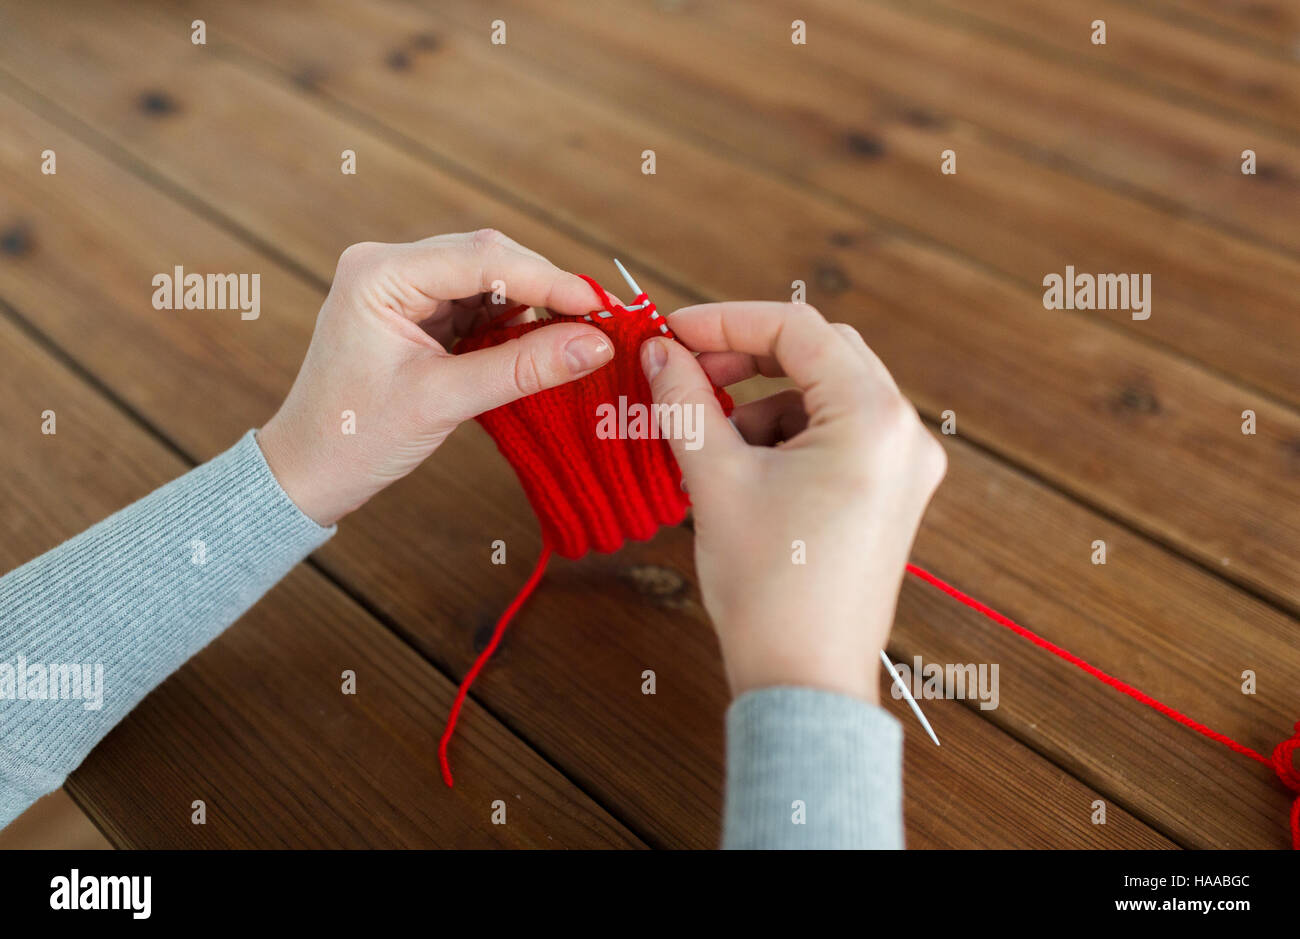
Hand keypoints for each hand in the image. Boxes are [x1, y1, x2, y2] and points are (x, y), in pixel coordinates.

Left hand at [258, 230, 613, 525]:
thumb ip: (522, 368)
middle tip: (599, 324)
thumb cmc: (355, 437)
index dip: (548, 280)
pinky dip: (513, 325)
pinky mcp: (417, 312)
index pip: (482, 258)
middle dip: (546, 290)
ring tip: (575, 340)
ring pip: (491, 280)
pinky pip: (479, 304)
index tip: (600, 306)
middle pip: (490, 258)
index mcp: (380, 273)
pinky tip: (539, 347)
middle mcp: (389, 266)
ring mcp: (403, 287)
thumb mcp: (444, 401)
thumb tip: (597, 344)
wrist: (307, 472)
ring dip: (534, 307)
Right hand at [640, 302, 945, 703]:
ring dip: (765, 399)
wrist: (804, 681)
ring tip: (712, 438)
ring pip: (828, 393)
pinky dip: (788, 433)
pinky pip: (838, 433)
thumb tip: (660, 351)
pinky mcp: (893, 493)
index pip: (797, 329)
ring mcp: (905, 465)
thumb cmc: (768, 589)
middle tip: (687, 372)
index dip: (725, 321)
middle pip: (821, 352)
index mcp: (873, 419)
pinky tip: (744, 467)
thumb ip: (686, 401)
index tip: (671, 334)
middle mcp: (904, 433)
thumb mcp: (715, 481)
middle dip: (748, 355)